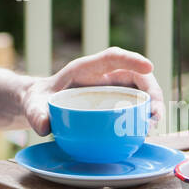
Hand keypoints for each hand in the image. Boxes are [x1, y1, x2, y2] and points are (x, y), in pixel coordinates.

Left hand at [20, 46, 162, 135]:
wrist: (41, 106)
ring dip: (153, 105)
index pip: (112, 57)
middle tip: (155, 113)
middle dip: (151, 90)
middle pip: (136, 75)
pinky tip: (146, 130)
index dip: (131, 59)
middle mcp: (103, 76)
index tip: (149, 66)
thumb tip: (45, 126)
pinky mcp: (115, 104)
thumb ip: (36, 114)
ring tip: (153, 124)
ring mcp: (112, 89)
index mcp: (85, 69)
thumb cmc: (38, 101)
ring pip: (141, 91)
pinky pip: (136, 105)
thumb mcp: (32, 106)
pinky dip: (145, 115)